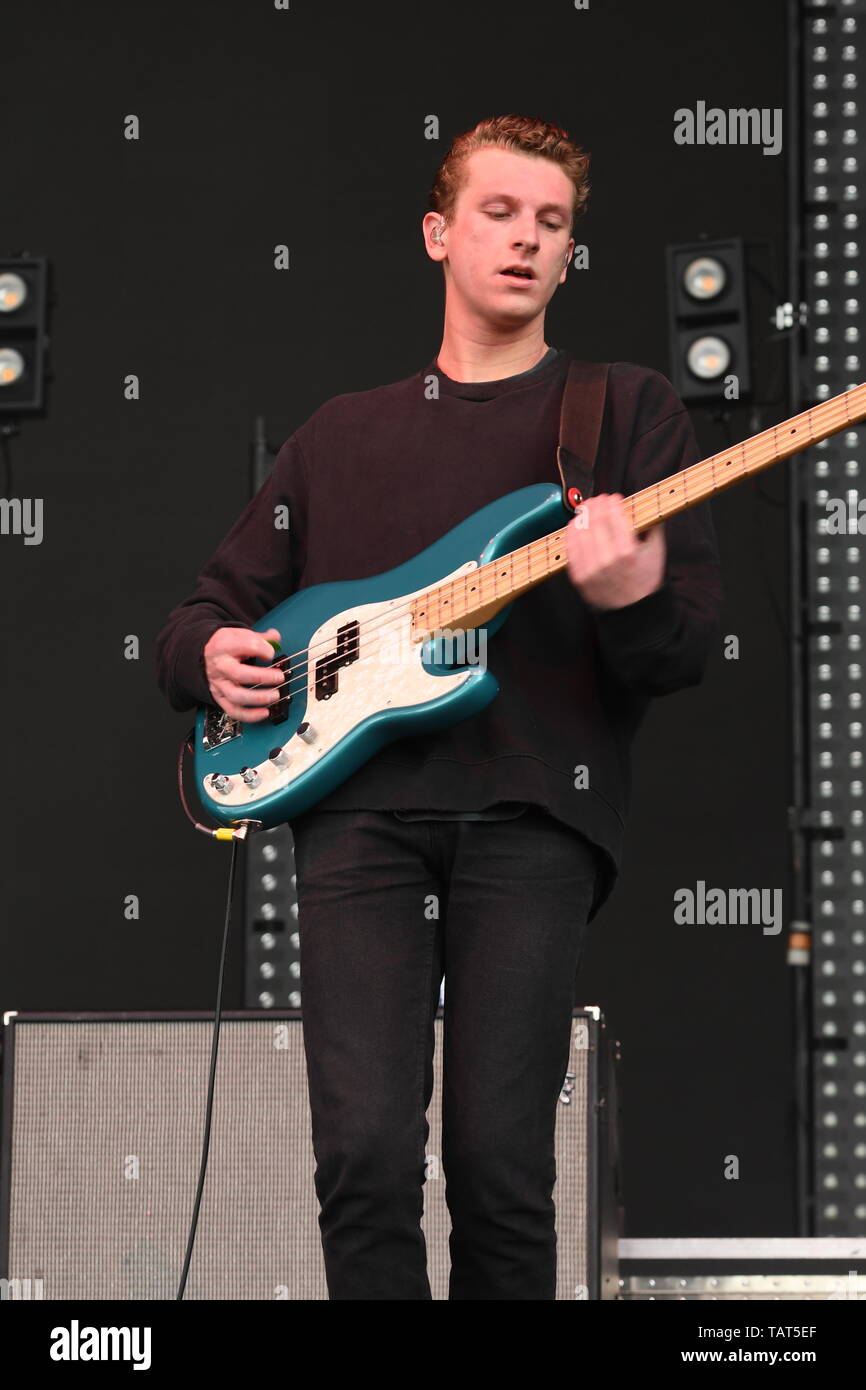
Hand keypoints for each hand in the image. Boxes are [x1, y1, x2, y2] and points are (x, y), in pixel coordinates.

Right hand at [203, 626, 283, 721]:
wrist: (202, 654)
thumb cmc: (225, 645)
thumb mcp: (240, 634)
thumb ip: (260, 637)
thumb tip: (275, 638)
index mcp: (225, 645)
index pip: (248, 646)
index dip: (265, 650)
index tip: (271, 653)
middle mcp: (220, 666)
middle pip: (240, 674)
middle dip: (264, 677)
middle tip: (279, 677)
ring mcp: (219, 683)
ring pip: (237, 696)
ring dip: (259, 698)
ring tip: (275, 695)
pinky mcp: (219, 697)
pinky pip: (233, 711)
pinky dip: (250, 715)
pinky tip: (265, 712)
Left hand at [565, 493, 665, 608]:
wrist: (631, 611)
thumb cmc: (645, 579)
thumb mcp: (657, 552)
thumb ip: (653, 526)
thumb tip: (645, 503)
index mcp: (627, 553)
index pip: (613, 516)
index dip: (611, 502)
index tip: (613, 497)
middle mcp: (606, 561)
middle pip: (594, 520)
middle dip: (596, 505)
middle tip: (598, 499)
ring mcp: (590, 569)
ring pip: (579, 531)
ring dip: (582, 515)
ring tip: (587, 509)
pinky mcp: (578, 576)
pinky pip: (570, 547)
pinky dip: (572, 532)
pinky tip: (576, 524)